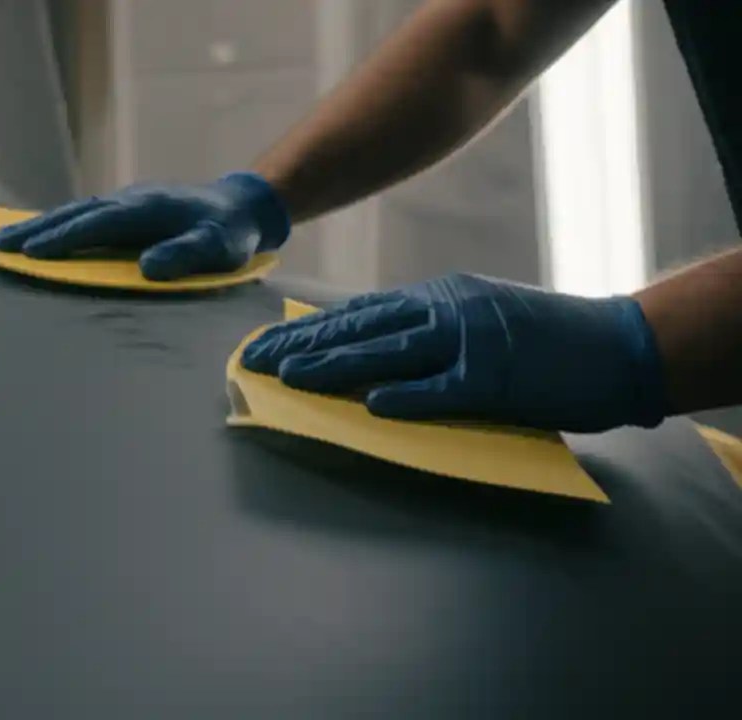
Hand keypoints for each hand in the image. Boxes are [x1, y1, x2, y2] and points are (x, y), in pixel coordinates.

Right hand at [0, 172, 289, 280]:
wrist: (241, 205)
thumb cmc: (230, 234)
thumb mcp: (217, 248)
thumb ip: (186, 255)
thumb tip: (148, 266)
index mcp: (147, 210)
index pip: (97, 224)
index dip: (63, 238)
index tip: (31, 252)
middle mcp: (130, 200)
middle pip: (75, 213)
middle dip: (36, 229)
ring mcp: (126, 200)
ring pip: (75, 211)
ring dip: (40, 224)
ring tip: (5, 238)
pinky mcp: (126, 207)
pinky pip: (85, 213)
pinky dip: (58, 222)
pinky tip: (40, 232)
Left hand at [242, 273, 668, 431]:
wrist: (619, 344)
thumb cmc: (544, 341)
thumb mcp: (476, 323)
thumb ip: (426, 336)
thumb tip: (370, 361)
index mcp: (439, 298)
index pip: (358, 313)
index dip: (308, 330)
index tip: (264, 344)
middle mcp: (448, 310)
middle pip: (361, 326)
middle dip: (304, 344)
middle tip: (255, 361)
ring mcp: (473, 340)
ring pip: (391, 349)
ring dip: (337, 364)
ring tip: (291, 378)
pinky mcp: (501, 376)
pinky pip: (447, 388)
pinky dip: (410, 396)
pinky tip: (372, 406)